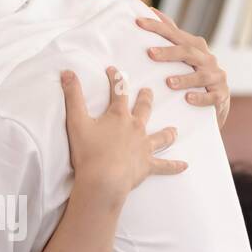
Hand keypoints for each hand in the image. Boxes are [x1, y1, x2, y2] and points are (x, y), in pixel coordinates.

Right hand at [60, 66, 186, 209]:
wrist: (104, 180)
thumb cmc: (89, 152)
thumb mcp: (76, 121)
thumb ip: (72, 96)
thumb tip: (67, 72)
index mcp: (119, 116)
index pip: (119, 91)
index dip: (116, 79)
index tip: (114, 70)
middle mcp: (135, 128)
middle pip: (144, 109)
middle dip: (145, 98)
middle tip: (148, 91)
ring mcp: (143, 147)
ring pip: (160, 136)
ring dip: (167, 132)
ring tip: (174, 130)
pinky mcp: (147, 165)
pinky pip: (164, 165)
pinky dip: (174, 166)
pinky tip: (185, 166)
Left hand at [136, 8, 230, 127]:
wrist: (218, 101)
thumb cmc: (195, 73)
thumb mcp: (185, 54)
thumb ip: (172, 34)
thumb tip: (153, 10)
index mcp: (196, 47)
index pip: (175, 34)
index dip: (157, 27)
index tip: (138, 22)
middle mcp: (207, 59)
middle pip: (188, 52)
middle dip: (169, 52)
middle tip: (150, 53)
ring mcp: (216, 77)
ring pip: (201, 76)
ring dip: (184, 79)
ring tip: (169, 82)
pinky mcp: (221, 95)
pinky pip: (211, 97)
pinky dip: (200, 98)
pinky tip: (188, 98)